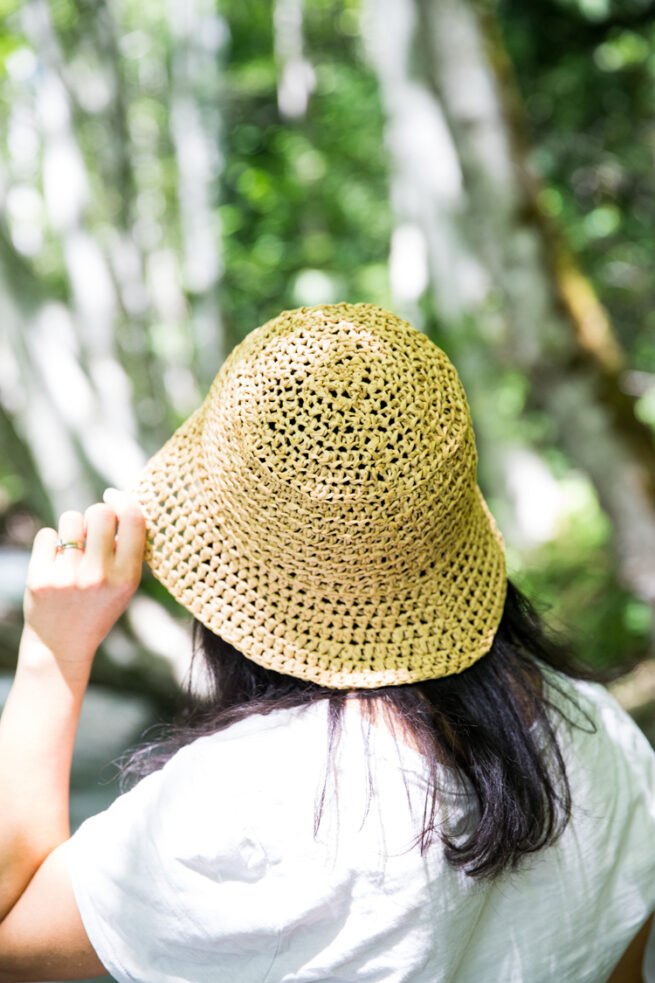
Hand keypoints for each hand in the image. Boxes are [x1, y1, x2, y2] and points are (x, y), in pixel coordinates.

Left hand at [21, 490, 144, 683]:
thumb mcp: (125, 586)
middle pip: (100, 512)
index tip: (114, 496)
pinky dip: (50, 543)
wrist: (61, 645)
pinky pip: (47, 534)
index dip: (124, 500)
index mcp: (127, 577)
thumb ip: (128, 550)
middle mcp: (99, 576)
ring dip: (72, 527)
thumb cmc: (98, 606)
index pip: (133, 520)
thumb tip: (122, 501)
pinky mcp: (40, 578)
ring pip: (71, 518)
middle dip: (96, 514)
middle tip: (92, 529)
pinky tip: (54, 562)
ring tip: (73, 548)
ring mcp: (68, 577)